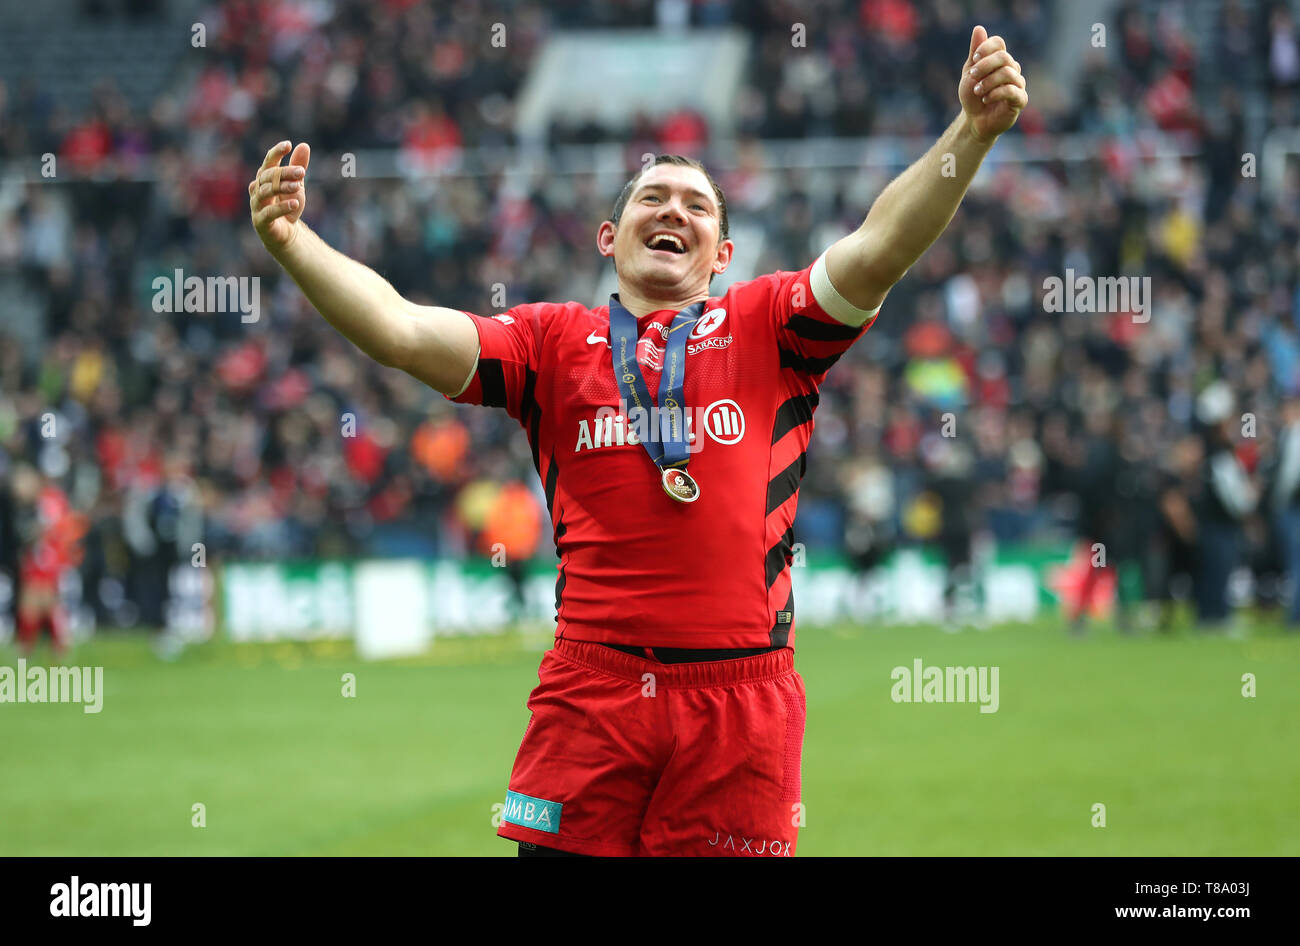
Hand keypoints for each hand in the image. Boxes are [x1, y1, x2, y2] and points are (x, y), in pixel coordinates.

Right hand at [249, 140, 310, 254]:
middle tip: (301, 171)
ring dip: (282, 187)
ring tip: (298, 186)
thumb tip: (304, 145)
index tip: (288, 145)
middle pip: (268, 176)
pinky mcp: (260, 221)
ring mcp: (256, 205)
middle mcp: (257, 189)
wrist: (286, 233)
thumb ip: (298, 167)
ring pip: (266, 192)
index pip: (268, 162)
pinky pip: (269, 212)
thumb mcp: (297, 185)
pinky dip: (282, 207)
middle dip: (284, 172)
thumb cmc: (288, 205)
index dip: (276, 152)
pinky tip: (295, 203)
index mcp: (264, 178)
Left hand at [959, 26, 1027, 142]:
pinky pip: (1012, 90)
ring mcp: (1018, 84)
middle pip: (1003, 57)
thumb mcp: (970, 73)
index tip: (974, 59)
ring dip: (988, 82)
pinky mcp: (1020, 100)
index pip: (999, 43)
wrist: (975, 121)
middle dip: (985, 66)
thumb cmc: (973, 96)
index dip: (987, 47)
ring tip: (977, 91)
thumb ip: (975, 53)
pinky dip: (995, 93)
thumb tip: (979, 28)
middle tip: (972, 76)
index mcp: (1000, 61)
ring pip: (1008, 73)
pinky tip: (985, 99)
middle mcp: (1012, 69)